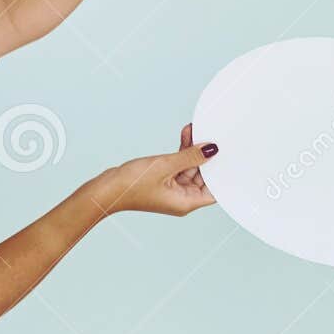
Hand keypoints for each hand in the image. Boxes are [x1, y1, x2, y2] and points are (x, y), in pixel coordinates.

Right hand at [84, 124, 218, 216]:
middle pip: (204, 176)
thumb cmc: (131, 186)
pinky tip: (186, 134)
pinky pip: (179, 165)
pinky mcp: (163, 180)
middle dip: (207, 156)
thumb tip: (211, 149)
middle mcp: (182, 198)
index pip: (215, 190)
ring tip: (197, 130)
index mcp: (187, 203)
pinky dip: (182, 151)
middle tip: (212, 137)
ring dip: (193, 150)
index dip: (223, 174)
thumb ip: (191, 157)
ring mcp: (172, 189)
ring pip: (190, 167)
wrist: (104, 189)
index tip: (230, 157)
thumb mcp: (166, 166)